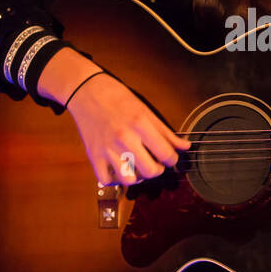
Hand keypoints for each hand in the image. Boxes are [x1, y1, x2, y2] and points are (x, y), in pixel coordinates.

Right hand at [65, 74, 191, 185]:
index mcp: (140, 124)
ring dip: (137, 177)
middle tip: (155, 163)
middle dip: (157, 170)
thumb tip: (185, 146)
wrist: (85, 91)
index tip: (169, 157)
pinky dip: (115, 179)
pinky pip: (106, 180)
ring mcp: (107, 149)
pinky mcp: (93, 155)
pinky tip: (120, 169)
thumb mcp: (145, 110)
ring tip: (137, 167)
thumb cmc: (117, 98)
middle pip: (151, 171)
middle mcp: (124, 138)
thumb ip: (165, 132)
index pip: (166, 154)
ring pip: (129, 179)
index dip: (172, 159)